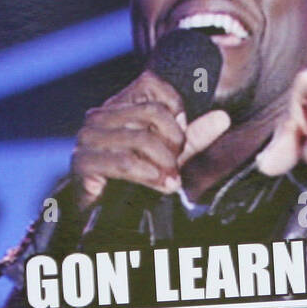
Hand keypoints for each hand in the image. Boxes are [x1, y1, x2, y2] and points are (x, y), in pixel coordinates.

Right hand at [70, 70, 230, 207]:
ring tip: (171, 181)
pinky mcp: (83, 163)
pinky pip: (125, 162)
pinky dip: (148, 174)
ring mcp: (87, 139)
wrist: (101, 218)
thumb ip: (194, 137)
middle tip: (177, 166)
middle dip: (174, 141)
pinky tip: (159, 184)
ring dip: (164, 163)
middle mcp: (98, 117)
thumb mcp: (169, 157)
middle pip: (152, 112)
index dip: (177, 115)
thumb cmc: (135, 182)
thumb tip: (223, 116)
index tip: (181, 143)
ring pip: (141, 138)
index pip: (154, 89)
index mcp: (116, 108)